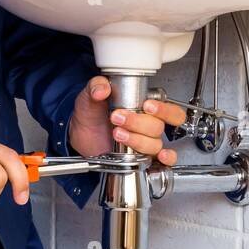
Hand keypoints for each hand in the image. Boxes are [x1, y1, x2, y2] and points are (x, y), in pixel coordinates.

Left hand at [66, 76, 185, 165]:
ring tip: (116, 133)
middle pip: (158, 127)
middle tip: (117, 118)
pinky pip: (163, 163)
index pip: (169, 109)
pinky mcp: (140, 159)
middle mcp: (148, 125)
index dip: (162, 109)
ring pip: (155, 144)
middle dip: (137, 123)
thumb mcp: (90, 95)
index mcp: (145, 108)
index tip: (146, 106)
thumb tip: (102, 89)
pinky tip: (160, 156)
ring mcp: (145, 143)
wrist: (80, 134)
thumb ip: (96, 86)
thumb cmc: (91, 114)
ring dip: (135, 139)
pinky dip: (166, 159)